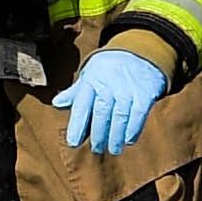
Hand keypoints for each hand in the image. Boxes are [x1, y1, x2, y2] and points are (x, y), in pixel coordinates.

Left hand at [53, 46, 167, 154]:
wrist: (139, 51)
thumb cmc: (109, 68)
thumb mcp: (90, 74)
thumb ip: (75, 92)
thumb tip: (57, 104)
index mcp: (91, 80)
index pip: (81, 106)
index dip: (76, 125)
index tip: (73, 142)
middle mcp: (108, 84)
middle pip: (101, 113)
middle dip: (98, 134)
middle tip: (97, 149)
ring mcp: (127, 89)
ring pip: (119, 117)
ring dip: (115, 136)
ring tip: (113, 149)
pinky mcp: (144, 93)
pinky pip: (138, 115)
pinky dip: (133, 130)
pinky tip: (128, 139)